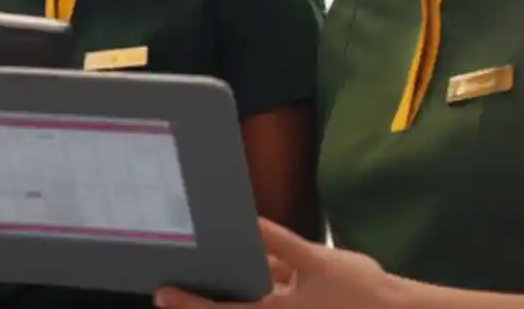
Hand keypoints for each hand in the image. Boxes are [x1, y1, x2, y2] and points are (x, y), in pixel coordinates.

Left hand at [153, 219, 404, 307]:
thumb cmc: (359, 290)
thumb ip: (279, 243)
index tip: (164, 294)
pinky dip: (262, 277)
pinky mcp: (303, 305)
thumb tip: (248, 223)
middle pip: (234, 306)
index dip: (192, 303)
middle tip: (171, 278)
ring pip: (253, 299)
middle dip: (205, 294)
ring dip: (232, 285)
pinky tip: (252, 256)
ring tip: (206, 260)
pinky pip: (274, 292)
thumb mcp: (316, 259)